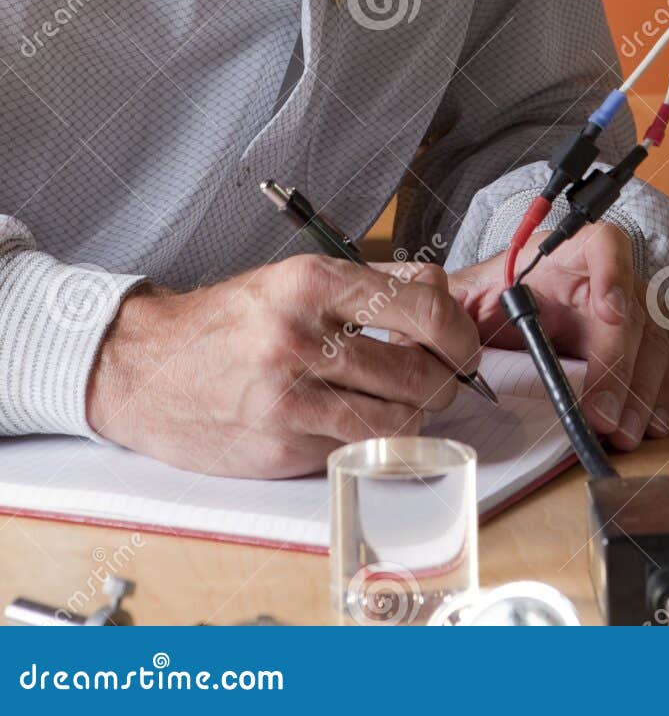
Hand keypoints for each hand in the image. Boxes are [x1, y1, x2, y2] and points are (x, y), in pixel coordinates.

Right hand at [86, 256, 481, 477]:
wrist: (146, 367)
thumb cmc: (229, 322)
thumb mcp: (297, 278)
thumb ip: (375, 282)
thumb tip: (441, 294)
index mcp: (312, 282)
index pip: (422, 310)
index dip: (459, 334)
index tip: (464, 345)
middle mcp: (301, 336)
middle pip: (419, 372)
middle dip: (444, 381)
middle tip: (440, 378)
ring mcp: (290, 397)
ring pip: (397, 419)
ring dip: (414, 415)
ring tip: (401, 401)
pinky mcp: (280, 446)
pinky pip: (357, 448)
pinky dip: (371, 439)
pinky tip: (357, 421)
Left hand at [448, 221, 668, 449]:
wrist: (501, 315)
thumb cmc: (489, 300)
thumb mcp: (468, 296)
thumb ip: (456, 306)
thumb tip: (439, 322)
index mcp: (565, 254)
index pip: (603, 244)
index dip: (613, 273)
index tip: (609, 311)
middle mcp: (605, 277)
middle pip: (632, 310)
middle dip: (620, 365)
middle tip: (603, 415)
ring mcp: (629, 309)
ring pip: (653, 342)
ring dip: (642, 392)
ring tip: (622, 432)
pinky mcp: (639, 343)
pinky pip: (663, 365)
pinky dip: (658, 397)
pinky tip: (649, 425)